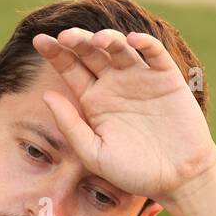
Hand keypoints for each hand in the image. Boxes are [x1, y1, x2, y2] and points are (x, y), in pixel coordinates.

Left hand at [31, 27, 215, 202]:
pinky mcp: (166, 77)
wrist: (176, 179)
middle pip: (91, 53)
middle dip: (77, 41)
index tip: (39, 41)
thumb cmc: (132, 171)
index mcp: (93, 100)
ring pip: (120, 48)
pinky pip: (155, 54)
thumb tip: (46, 95)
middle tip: (65, 36)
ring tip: (97, 39)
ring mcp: (140, 78)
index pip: (70, 69)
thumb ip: (70, 126)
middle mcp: (114, 84)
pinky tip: (133, 39)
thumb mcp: (93, 153)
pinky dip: (146, 43)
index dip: (55, 53)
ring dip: (108, 38)